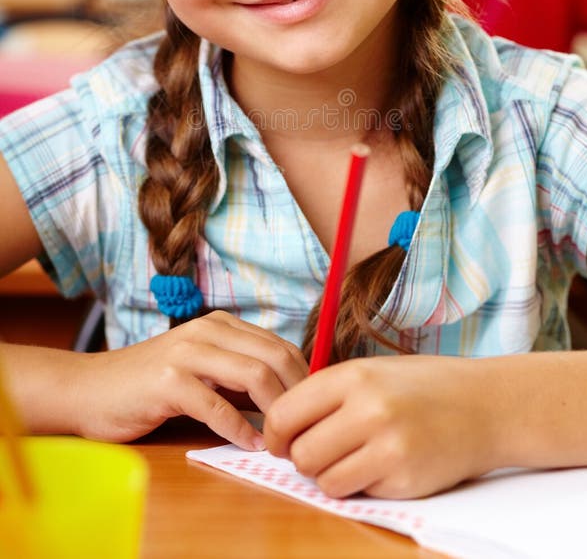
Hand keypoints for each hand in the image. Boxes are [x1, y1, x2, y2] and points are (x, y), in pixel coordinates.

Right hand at [75, 310, 306, 447]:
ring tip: (282, 441)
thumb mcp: (200, 366)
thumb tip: (290, 394)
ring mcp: (187, 354)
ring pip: (254, 376)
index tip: (313, 411)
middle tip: (304, 429)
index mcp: (221, 324)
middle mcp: (207, 330)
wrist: (89, 389)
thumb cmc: (148, 383)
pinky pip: (217, 408)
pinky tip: (250, 446)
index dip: (305, 379)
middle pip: (275, 357)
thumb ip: (238, 373)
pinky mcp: (168, 383)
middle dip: (299, 395)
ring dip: (276, 413)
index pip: (281, 345)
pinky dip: (240, 430)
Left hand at [264, 355, 498, 498]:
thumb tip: (280, 428)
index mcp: (353, 376)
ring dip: (330, 474)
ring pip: (324, 481)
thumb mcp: (372, 370)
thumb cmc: (423, 386)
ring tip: (353, 456)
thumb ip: (328, 394)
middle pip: (301, 453)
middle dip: (301, 458)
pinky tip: (382, 464)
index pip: (284, 413)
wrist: (486, 404)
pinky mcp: (405, 479)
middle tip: (317, 451)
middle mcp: (368, 410)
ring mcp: (388, 447)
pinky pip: (357, 493)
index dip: (274, 433)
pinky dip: (361, 484)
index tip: (280, 440)